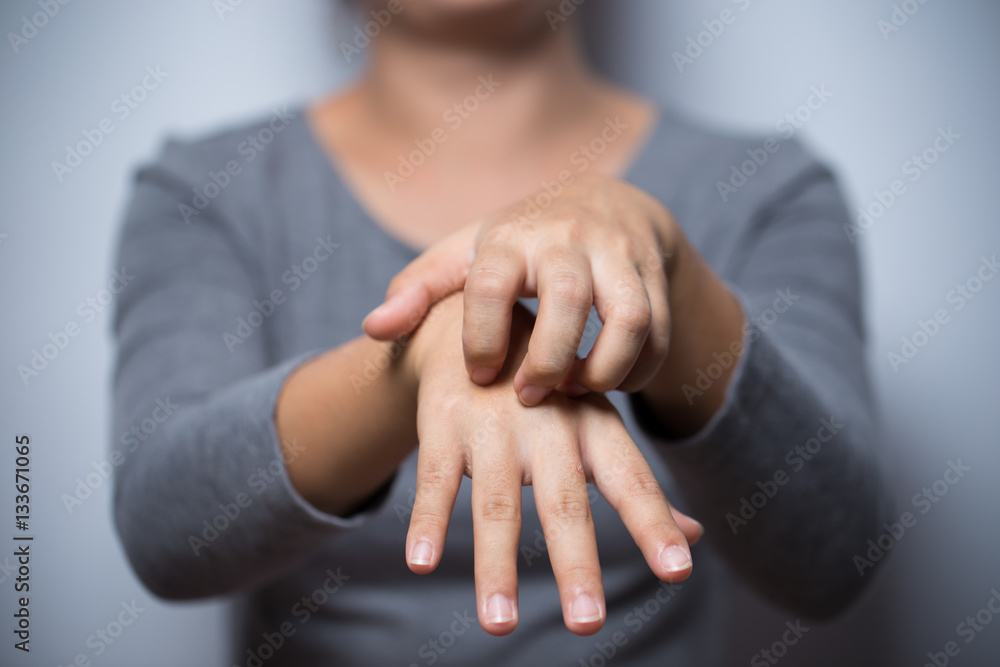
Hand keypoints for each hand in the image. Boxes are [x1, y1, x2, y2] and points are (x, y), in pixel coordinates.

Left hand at [365, 174, 678, 405]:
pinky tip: (610, 382)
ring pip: (631, 318)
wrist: (605, 204)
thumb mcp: (464, 256)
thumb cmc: (518, 244)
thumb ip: (418, 292)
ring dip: (605, 370)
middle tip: (529, 398)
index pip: (492, 283)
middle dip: (549, 361)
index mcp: (510, 238)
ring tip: (576, 392)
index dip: (481, 338)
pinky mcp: (656, 277)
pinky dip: (640, 370)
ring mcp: (619, 255)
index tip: (477, 376)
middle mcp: (568, 240)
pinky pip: (661, 333)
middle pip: (568, 300)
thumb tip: (372, 329)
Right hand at [403, 293, 702, 635]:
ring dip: (496, 565)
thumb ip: (640, 488)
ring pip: (495, 503)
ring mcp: (493, 426)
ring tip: (499, 623)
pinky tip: (421, 563)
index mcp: (593, 426)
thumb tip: (697, 537)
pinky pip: (435, 479)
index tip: (678, 570)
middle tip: (587, 622)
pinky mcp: (443, 424)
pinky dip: (428, 521)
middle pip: (563, 503)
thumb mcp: (597, 428)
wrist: (473, 323)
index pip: (631, 480)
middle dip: (576, 563)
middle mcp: (548, 426)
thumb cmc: (549, 395)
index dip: (654, 523)